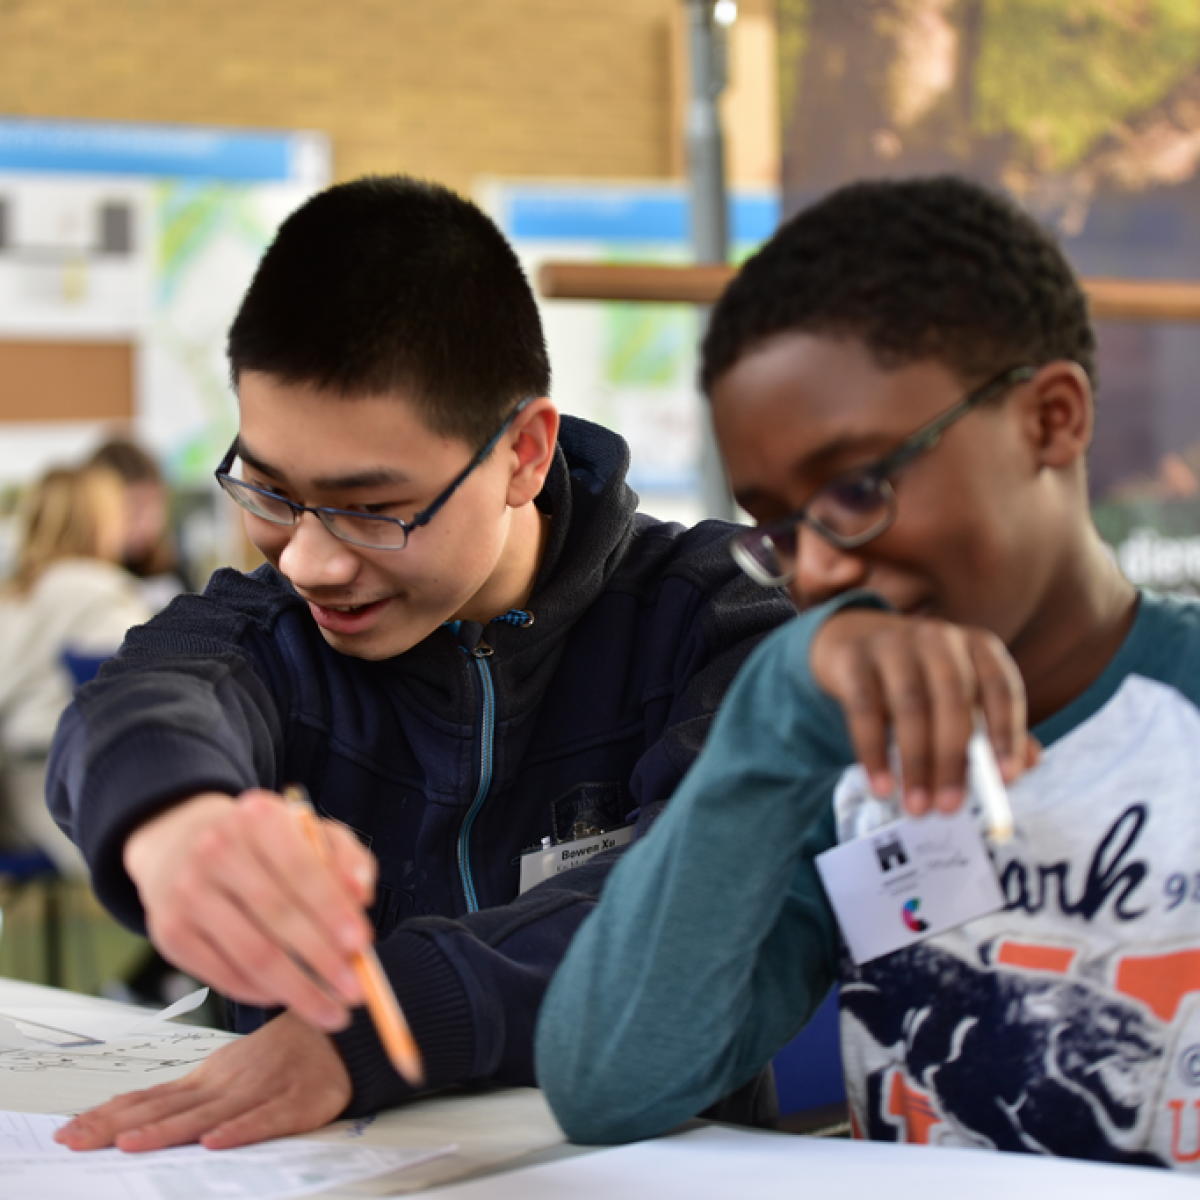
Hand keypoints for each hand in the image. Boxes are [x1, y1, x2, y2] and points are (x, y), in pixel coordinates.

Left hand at [54, 1013, 350, 1151]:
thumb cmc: (281, 1057)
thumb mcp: (228, 1070)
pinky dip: (243, 1129)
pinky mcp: (299, 1103)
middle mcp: (229, 1083)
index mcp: (210, 1077)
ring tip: (132, 1143)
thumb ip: (183, 1094)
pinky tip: (218, 1140)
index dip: (110, 1115)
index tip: (71, 1130)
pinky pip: (268, 1119)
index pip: (152, 1098)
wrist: (341, 1036)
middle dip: (121, 1125)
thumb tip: (125, 1112)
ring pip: (211, 1114)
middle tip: (80, 1140)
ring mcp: (263, 1091)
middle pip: (170, 1108)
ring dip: (170, 1129)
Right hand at [124, 790, 376, 1029]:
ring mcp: (188, 892)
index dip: (333, 910)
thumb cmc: (262, 844)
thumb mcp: (310, 832)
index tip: (361, 943)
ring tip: (329, 1009)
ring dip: (297, 989)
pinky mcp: (171, 931)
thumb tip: (361, 895)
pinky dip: (263, 993)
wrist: (182, 844)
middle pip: (277, 915)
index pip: (301, 868)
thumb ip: (346, 858)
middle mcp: (216, 849)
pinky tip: (288, 996)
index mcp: (258, 816)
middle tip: (353, 989)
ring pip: (252, 954)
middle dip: (322, 958)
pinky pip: (225, 975)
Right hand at [810, 609, 1038, 815]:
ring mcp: (893, 643)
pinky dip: (872, 752)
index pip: (1002, 688)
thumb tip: (1028, 764)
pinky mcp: (852, 658)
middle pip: (953, 699)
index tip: (1007, 778)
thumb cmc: (918, 675)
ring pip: (909, 706)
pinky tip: (880, 785)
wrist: (851, 638)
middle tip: (950, 806)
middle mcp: (939, 638)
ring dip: (915, 763)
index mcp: (977, 647)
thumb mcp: (959, 693)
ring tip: (916, 806)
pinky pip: (864, 708)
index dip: (1007, 733)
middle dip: (953, 759)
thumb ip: (992, 726)